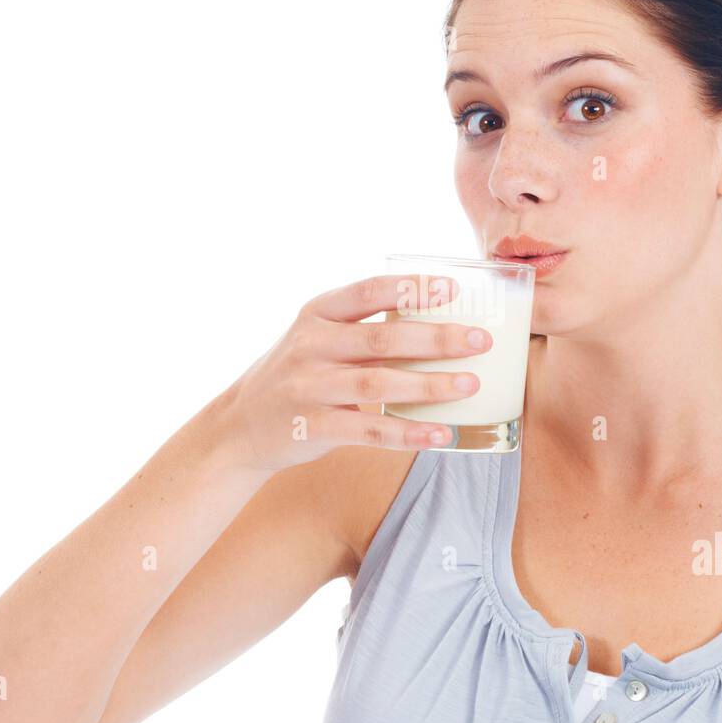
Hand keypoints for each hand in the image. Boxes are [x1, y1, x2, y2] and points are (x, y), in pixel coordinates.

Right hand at [221, 273, 491, 472]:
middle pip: (382, 338)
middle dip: (437, 338)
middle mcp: (310, 346)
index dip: (412, 289)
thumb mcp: (319, 339)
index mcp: (317, 314)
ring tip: (471, 385)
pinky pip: (368, 432)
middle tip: (481, 340)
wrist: (240, 426)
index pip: (368, 290)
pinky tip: (441, 434)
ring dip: (429, 385)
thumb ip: (365, 330)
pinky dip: (408, 433)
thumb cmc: (300, 375)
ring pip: (378, 384)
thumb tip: (443, 324)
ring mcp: (309, 388)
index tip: (454, 289)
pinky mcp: (311, 428)